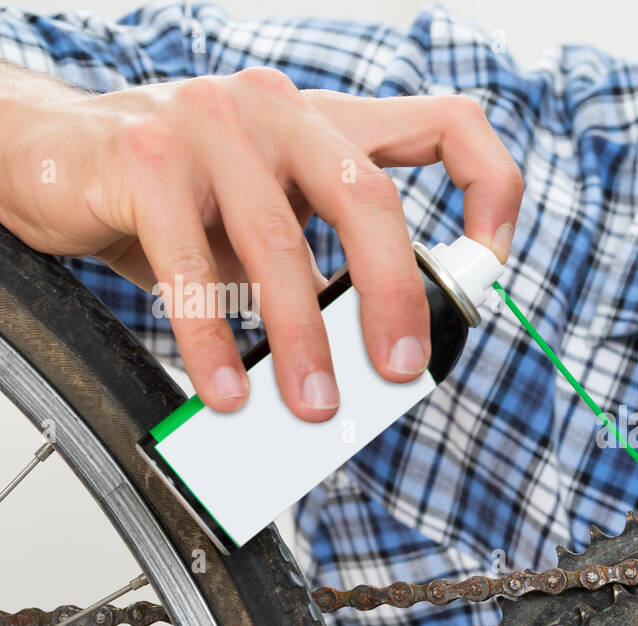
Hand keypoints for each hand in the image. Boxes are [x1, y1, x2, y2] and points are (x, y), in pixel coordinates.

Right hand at [0, 67, 523, 420]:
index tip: (490, 266)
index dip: (489, 191)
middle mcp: (280, 109)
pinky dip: (213, 339)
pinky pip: (192, 263)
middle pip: (369, 198)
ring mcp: (211, 121)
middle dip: (395, 294)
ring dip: (303, 338)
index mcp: (329, 122)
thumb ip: (325, 270)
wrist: (47, 157)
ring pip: (280, 241)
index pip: (446, 125)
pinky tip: (224, 389)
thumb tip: (372, 367)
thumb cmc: (175, 200)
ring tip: (311, 403)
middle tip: (400, 369)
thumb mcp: (267, 226)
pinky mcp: (144, 153)